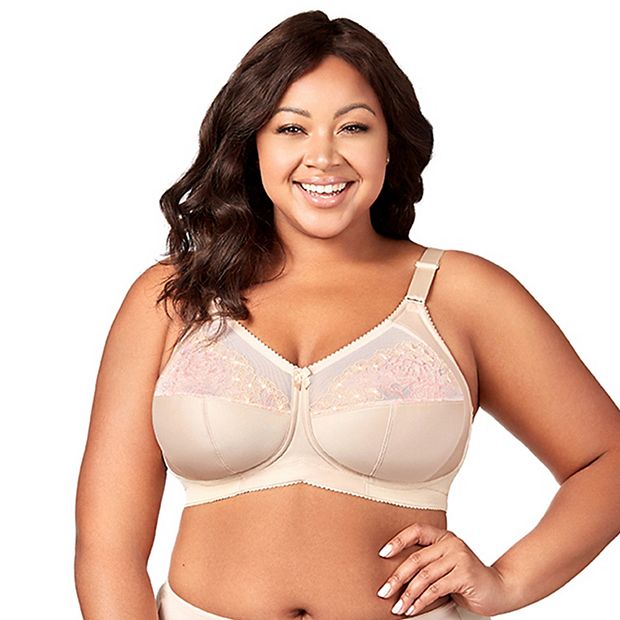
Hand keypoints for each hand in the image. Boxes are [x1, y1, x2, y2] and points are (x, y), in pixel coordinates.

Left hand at [376, 523, 507, 616]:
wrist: (500, 589)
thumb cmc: (468, 579)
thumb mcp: (446, 566)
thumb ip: (429, 563)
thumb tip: (396, 575)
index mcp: (444, 537)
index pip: (416, 530)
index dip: (398, 540)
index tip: (382, 553)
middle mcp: (451, 543)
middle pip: (416, 558)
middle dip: (397, 577)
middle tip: (384, 591)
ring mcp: (459, 557)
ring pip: (424, 576)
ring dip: (407, 594)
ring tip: (397, 607)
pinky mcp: (464, 574)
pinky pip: (436, 588)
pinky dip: (421, 601)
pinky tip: (413, 609)